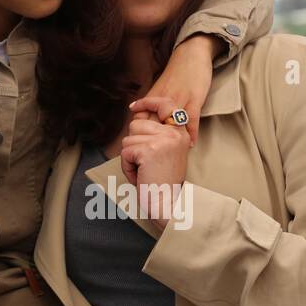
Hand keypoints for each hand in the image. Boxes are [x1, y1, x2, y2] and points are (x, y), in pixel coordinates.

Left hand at [121, 95, 191, 230]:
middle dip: (134, 144)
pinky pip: (125, 152)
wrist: (167, 203)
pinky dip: (127, 166)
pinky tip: (140, 175)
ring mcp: (162, 141)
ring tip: (144, 170)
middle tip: (145, 164)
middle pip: (137, 125)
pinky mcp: (149, 150)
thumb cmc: (162, 180)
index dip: (148, 102)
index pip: (166, 104)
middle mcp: (174, 134)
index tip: (134, 107)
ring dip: (129, 157)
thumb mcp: (166, 151)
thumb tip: (136, 115)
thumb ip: (157, 134)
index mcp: (180, 132)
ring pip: (128, 139)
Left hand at [133, 33, 216, 144]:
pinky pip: (191, 120)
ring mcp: (179, 100)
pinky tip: (189, 144)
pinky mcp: (194, 100)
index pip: (140, 118)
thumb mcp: (159, 88)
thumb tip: (141, 120)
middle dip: (151, 142)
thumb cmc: (176, 74)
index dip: (139, 135)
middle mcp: (163, 100)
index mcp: (153, 97)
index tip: (139, 147)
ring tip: (170, 155)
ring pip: (170, 124)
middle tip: (153, 157)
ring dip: (170, 141)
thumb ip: (151, 103)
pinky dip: (190, 133)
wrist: (190, 55)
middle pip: (153, 124)